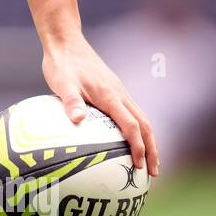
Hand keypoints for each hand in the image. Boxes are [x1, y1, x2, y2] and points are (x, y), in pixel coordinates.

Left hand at [42, 34, 158, 176]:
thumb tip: (78, 120)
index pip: (131, 125)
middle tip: (153, 173)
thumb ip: (71, 101)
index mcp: (110, 96)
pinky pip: (131, 112)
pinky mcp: (113, 89)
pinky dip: (137, 129)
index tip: (140, 166)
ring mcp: (118, 91)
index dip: (138, 146)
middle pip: (146, 125)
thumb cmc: (61, 63)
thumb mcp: (61, 83)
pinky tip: (127, 140)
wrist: (65, 41)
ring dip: (148, 140)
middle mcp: (120, 94)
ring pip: (141, 118)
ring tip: (147, 162)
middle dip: (153, 149)